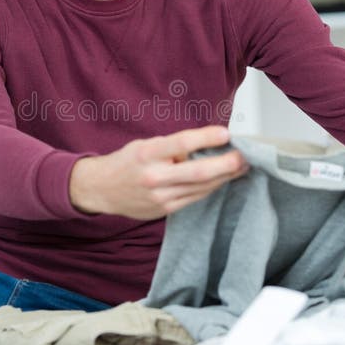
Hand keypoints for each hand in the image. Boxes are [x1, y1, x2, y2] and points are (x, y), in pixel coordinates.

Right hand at [69, 125, 247, 219]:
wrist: (101, 190)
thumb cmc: (125, 163)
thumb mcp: (144, 145)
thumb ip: (172, 147)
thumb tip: (205, 146)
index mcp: (147, 154)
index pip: (181, 144)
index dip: (206, 138)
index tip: (225, 134)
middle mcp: (153, 177)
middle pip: (198, 172)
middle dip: (225, 164)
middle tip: (244, 157)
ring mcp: (160, 197)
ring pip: (201, 188)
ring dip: (224, 177)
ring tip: (240, 167)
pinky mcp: (165, 210)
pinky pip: (194, 198)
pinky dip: (210, 188)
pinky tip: (221, 180)